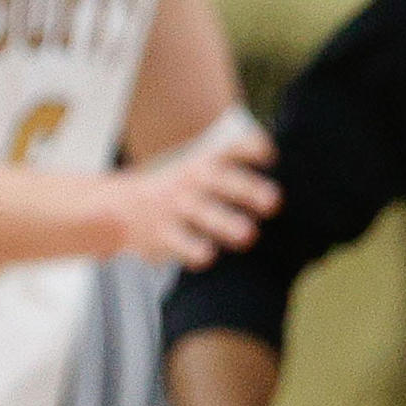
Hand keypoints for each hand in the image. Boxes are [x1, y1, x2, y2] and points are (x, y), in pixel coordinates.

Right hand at [101, 117, 276, 269]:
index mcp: (207, 163)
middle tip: (274, 201)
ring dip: (225, 223)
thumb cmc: (182, 191)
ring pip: (203, 214)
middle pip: (221, 181)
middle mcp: (193, 181)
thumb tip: (285, 168)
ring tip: (248, 235)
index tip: (269, 153)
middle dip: (247, 189)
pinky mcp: (163, 234)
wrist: (120, 208)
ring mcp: (177, 207)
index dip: (250, 149)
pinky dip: (193, 250)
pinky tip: (207, 257)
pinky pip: (180, 243)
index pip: (231, 150)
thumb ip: (238, 167)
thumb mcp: (203, 169)